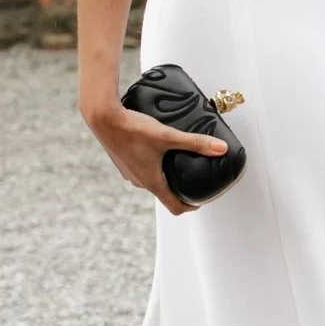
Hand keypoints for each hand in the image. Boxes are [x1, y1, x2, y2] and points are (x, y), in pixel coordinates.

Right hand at [82, 102, 226, 215]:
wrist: (103, 117)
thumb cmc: (132, 129)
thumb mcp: (168, 136)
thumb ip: (195, 142)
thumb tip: (221, 148)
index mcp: (152, 182)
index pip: (175, 207)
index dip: (191, 206)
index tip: (201, 200)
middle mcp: (139, 181)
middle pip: (164, 194)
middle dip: (180, 189)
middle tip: (194, 176)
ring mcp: (129, 173)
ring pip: (152, 181)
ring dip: (165, 177)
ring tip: (177, 162)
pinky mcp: (123, 162)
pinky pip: (141, 170)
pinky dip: (153, 166)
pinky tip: (157, 150)